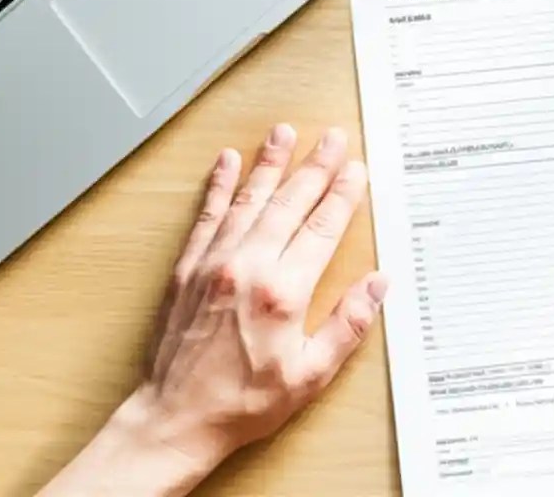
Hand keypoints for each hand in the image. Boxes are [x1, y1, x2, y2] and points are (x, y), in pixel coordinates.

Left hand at [40, 125, 386, 496]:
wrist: (176, 420)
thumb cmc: (243, 402)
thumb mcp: (311, 374)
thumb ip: (347, 325)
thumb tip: (377, 286)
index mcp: (282, 293)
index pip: (321, 229)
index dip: (343, 195)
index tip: (356, 171)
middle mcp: (247, 268)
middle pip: (289, 204)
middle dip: (314, 167)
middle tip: (332, 138)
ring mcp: (213, 264)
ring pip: (248, 201)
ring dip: (269, 165)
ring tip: (284, 134)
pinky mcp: (187, 270)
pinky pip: (207, 217)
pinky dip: (218, 187)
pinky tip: (227, 163)